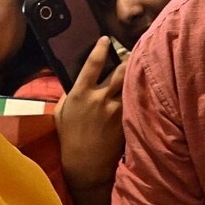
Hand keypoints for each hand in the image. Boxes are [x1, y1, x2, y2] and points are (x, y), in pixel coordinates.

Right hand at [56, 37, 126, 191]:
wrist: (86, 165)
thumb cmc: (69, 137)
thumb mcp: (61, 112)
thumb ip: (69, 93)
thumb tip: (77, 78)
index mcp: (80, 93)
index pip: (94, 63)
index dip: (101, 47)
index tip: (106, 39)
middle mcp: (100, 98)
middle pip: (121, 69)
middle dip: (128, 57)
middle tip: (131, 51)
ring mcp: (116, 109)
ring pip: (132, 82)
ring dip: (136, 72)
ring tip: (141, 65)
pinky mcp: (127, 120)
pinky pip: (136, 100)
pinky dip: (138, 91)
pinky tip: (143, 87)